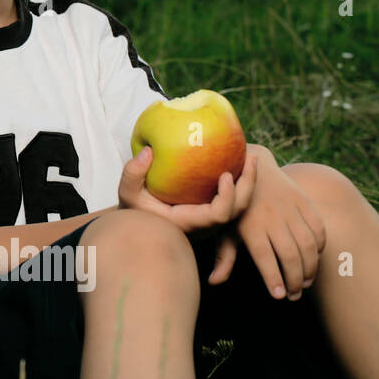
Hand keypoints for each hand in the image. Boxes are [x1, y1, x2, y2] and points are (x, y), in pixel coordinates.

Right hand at [117, 144, 256, 236]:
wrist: (142, 226)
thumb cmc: (135, 210)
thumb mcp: (127, 193)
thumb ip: (132, 173)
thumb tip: (148, 151)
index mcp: (190, 223)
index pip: (218, 215)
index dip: (228, 197)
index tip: (226, 175)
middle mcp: (206, 226)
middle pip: (238, 211)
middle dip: (248, 185)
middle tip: (250, 158)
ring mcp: (211, 220)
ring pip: (240, 206)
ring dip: (248, 182)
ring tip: (250, 157)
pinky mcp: (212, 212)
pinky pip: (233, 200)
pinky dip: (240, 183)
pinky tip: (238, 162)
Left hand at [206, 146, 326, 299]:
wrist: (249, 167)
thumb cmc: (235, 206)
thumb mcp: (225, 228)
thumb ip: (224, 256)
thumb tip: (213, 282)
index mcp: (250, 226)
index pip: (265, 258)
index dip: (274, 278)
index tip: (279, 296)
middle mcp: (271, 217)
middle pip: (290, 255)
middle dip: (295, 279)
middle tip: (295, 295)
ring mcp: (289, 208)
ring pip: (308, 244)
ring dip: (311, 267)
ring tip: (306, 282)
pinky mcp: (303, 201)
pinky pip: (318, 228)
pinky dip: (320, 246)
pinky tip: (314, 258)